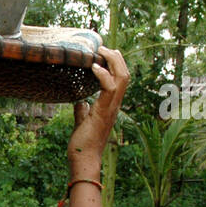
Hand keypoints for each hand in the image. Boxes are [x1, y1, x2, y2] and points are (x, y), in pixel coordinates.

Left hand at [68, 46, 129, 167]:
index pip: (119, 79)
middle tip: (103, 47)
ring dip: (113, 61)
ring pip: (122, 78)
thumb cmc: (83, 143)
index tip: (103, 53)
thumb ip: (83, 111)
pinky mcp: (103, 112)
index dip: (115, 64)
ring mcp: (111, 108)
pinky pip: (109, 88)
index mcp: (110, 105)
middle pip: (125, 74)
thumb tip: (80, 103)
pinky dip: (103, 75)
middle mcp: (114, 105)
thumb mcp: (82, 122)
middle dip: (116, 58)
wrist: (83, 159)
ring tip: (102, 51)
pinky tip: (94, 67)